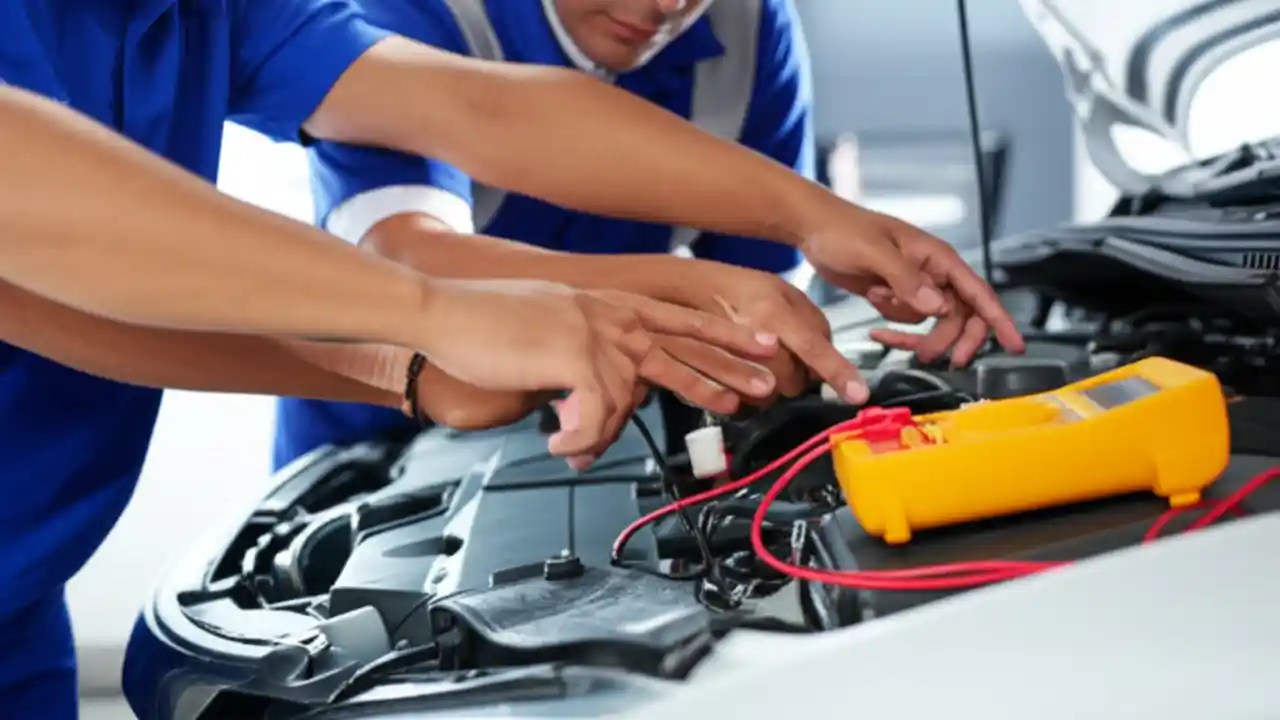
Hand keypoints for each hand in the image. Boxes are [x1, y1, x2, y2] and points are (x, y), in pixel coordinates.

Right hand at [416, 278, 776, 463]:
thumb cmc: (487, 323)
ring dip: (597, 434)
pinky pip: (594, 418)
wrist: (445, 312)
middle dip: (728, 372)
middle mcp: (611, 315)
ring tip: (572, 447)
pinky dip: (578, 440)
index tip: (761, 345)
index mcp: (609, 304)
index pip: (682, 320)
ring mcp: (597, 334)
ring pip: (628, 401)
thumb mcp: (550, 330)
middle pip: (686, 348)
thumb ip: (585, 359)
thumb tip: (601, 396)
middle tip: (762, 389)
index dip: (725, 334)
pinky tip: (558, 445)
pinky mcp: (576, 358)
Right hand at [643, 259, 864, 402]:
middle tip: (788, 362)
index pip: (813, 348)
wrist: (684, 290)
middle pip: (792, 383)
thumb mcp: (782, 290)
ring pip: (768, 396)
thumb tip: (828, 356)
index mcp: (775, 313)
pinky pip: (743, 401)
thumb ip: (812, 321)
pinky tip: (745, 374)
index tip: (858, 394)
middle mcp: (754, 338)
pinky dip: (749, 393)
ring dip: (773, 388)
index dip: (837, 373)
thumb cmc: (740, 288)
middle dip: (796, 379)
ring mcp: (731, 361)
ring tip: (763, 366)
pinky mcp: (711, 376)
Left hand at [797, 200, 1024, 366]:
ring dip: (916, 335)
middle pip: (961, 314)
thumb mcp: (873, 252)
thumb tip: (938, 306)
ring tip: (887, 336)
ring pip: (935, 323)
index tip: (1015, 344)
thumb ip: (906, 279)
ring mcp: (915, 285)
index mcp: (936, 257)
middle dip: (952, 338)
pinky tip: (874, 331)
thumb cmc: (843, 230)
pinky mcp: (896, 296)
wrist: (813, 229)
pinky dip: (895, 330)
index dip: (999, 319)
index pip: (978, 290)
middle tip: (937, 358)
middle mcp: (932, 272)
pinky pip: (909, 322)